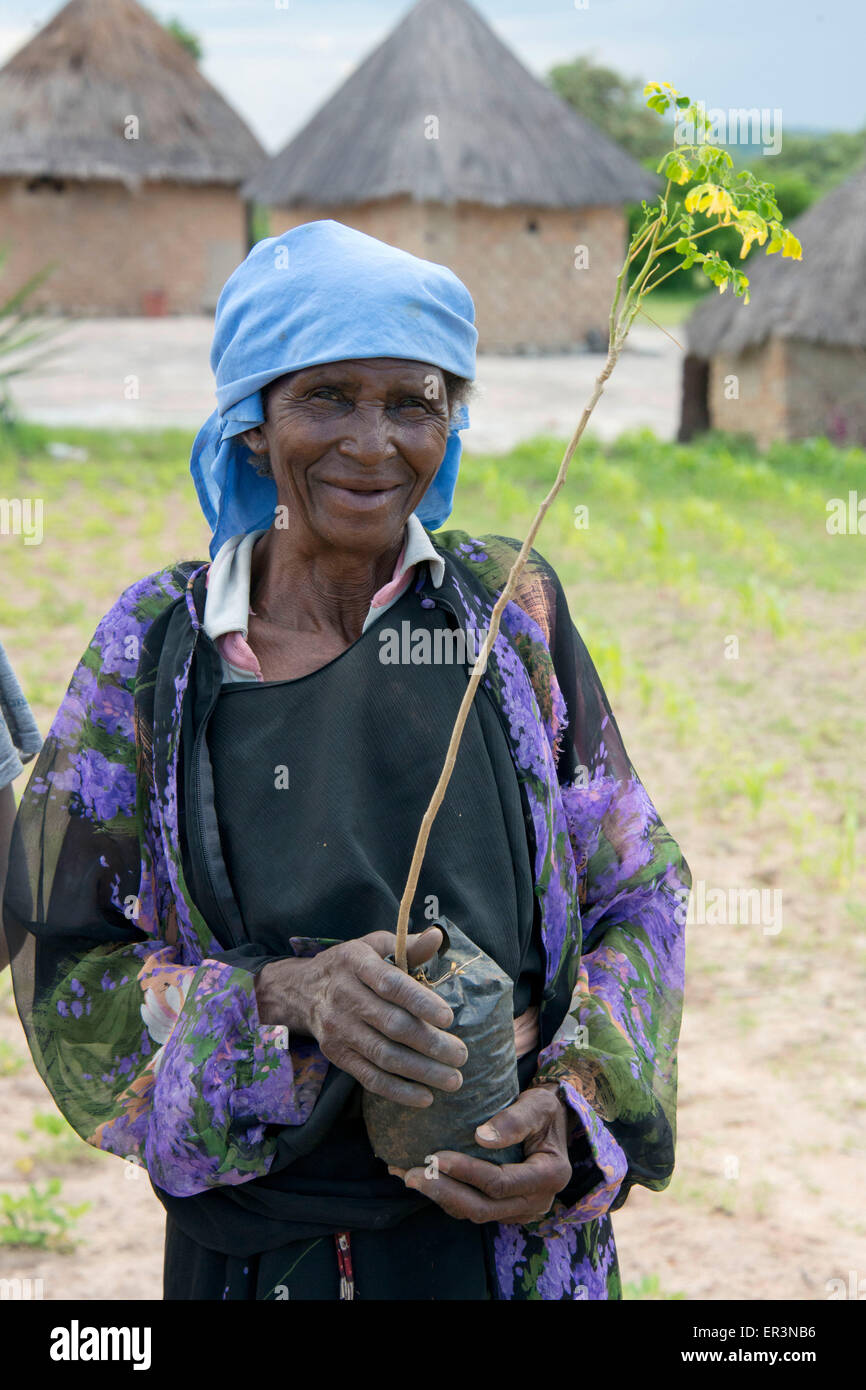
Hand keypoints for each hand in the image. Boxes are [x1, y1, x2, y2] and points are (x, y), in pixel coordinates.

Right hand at [254, 927, 466, 1107]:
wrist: (302, 990)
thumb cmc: (351, 965)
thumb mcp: (374, 945)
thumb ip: (408, 946)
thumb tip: (438, 936)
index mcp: (356, 963)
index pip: (391, 984)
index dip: (420, 1001)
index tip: (449, 1017)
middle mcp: (345, 996)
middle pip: (392, 1025)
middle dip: (430, 1043)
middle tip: (462, 1055)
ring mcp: (339, 1028)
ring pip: (384, 1055)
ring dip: (421, 1071)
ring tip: (453, 1079)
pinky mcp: (336, 1054)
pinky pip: (369, 1077)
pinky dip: (398, 1090)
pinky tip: (425, 1097)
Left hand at [390, 1083, 572, 1222]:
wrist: (551, 1122)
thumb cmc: (544, 1109)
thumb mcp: (537, 1105)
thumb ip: (514, 1120)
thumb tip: (481, 1137)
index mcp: (550, 1175)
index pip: (501, 1183)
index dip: (467, 1172)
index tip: (437, 1156)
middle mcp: (537, 1201)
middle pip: (484, 1208)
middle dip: (445, 1193)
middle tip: (412, 1175)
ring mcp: (520, 1210)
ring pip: (475, 1214)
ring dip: (441, 1198)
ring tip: (409, 1177)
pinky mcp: (505, 1210)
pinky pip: (473, 1209)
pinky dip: (446, 1197)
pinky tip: (422, 1180)